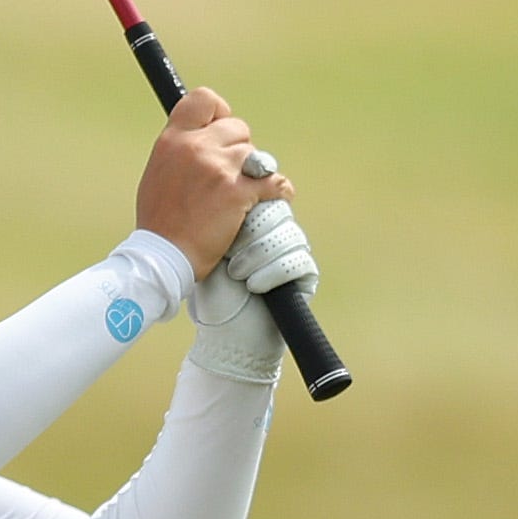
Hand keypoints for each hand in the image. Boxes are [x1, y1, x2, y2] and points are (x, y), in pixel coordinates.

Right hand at [134, 87, 290, 282]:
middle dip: (240, 148)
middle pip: (237, 128)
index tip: (222, 127)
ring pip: (255, 155)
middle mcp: (196, 147)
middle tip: (233, 173)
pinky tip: (276, 196)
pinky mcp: (238, 192)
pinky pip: (273, 180)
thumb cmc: (160, 221)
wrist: (164, 255)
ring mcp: (218, 168)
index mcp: (173, 140)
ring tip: (245, 193)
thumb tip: (203, 138)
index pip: (204, 100)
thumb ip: (181, 150)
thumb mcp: (159, 171)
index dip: (220, 111)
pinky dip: (278, 190)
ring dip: (254, 173)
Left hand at [192, 196, 320, 386]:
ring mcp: (292, 252)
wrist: (225, 337)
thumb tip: (237, 182)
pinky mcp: (306, 275)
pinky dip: (272, 272)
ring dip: (257, 255)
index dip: (249, 200)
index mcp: (251, 219)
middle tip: (227, 251)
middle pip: (277, 209)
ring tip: (235, 273)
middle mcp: (274, 232)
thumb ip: (225, 216)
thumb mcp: (211, 248)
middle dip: (250, 231)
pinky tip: (253, 286)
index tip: (232, 216)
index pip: (262, 192)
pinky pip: (298, 260)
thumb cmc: (212, 293)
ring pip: (288, 234)